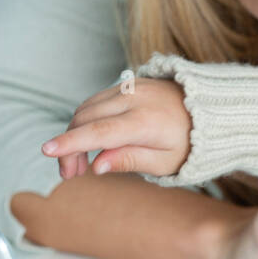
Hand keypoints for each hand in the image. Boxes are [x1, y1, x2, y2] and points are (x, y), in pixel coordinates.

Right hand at [41, 76, 190, 178]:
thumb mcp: (165, 162)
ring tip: (79, 164)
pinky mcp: (128, 83)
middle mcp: (135, 98)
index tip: (47, 150)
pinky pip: (97, 100)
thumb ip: (130, 161)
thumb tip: (97, 166)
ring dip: (75, 133)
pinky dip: (86, 119)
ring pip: (87, 107)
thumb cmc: (189, 142)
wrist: (210, 110)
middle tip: (71, 175)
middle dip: (70, 147)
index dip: (72, 143)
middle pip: (86, 119)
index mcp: (146, 122)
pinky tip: (91, 141)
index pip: (100, 132)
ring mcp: (131, 87)